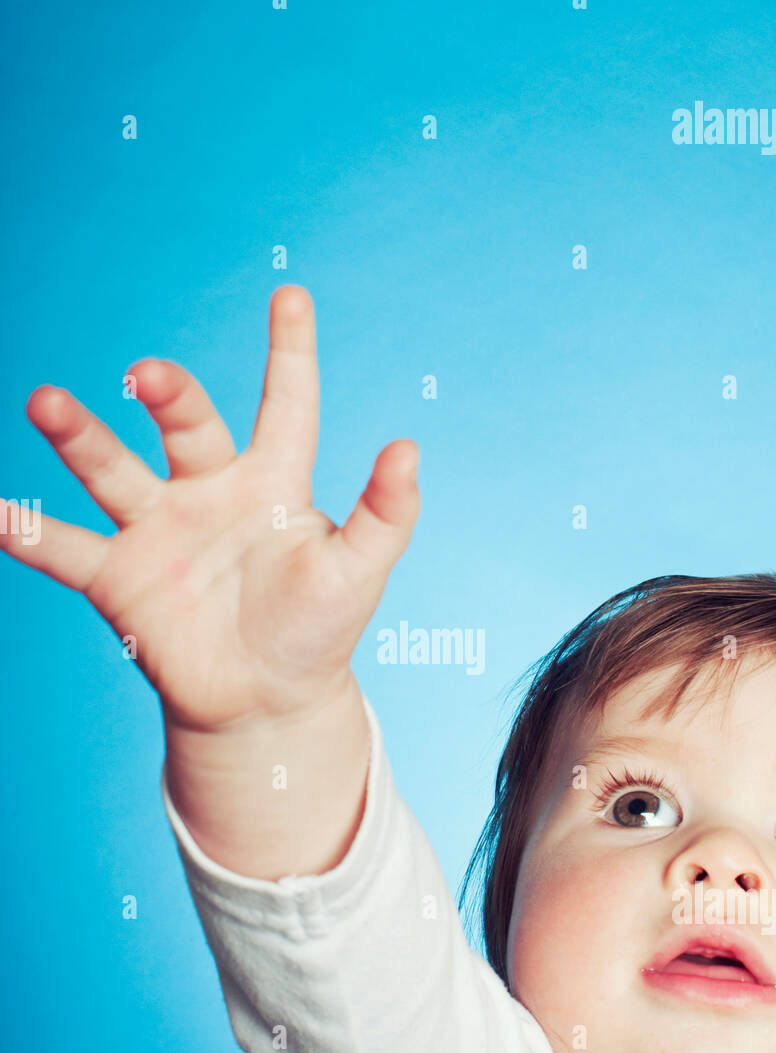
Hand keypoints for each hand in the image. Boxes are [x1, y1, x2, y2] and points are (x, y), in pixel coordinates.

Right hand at [1, 286, 419, 733]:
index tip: (291, 296)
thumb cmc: (317, 632)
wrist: (264, 704)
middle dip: (166, 393)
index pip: (286, 405)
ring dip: (78, 437)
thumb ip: (386, 515)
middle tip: (146, 375)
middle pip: (184, 424)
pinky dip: (27, 533)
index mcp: (272, 483)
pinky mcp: (120, 579)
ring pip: (112, 470)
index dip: (289, 353)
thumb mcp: (358, 573)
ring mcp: (158, 532)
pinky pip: (65, 549)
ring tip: (45, 404)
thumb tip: (408, 447)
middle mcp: (209, 492)